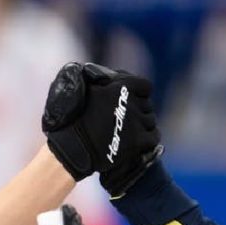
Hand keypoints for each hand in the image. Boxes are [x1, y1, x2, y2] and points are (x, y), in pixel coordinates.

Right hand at [43, 62, 162, 195]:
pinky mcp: (138, 141)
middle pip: (147, 105)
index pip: (145, 87)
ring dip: (143, 127)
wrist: (71, 150)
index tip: (131, 102)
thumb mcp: (85, 90)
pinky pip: (154, 137)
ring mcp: (135, 122)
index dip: (139, 94)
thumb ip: (102, 80)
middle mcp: (129, 102)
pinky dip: (147, 140)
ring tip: (128, 134)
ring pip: (150, 121)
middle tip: (126, 121)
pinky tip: (136, 143)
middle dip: (139, 112)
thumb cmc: (73, 120)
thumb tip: (114, 74)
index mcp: (119, 87)